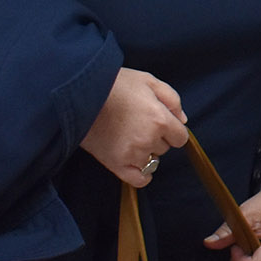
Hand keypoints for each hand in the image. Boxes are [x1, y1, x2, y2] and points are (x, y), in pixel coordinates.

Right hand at [81, 69, 188, 187]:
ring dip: (145, 151)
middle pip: (165, 148)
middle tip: (137, 124)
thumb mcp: (148, 81)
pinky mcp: (115, 164)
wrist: (78, 94)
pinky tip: (135, 161)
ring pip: (152, 161)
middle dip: (156, 137)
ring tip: (128, 136)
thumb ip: (172, 99)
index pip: (180, 137)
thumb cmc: (113, 84)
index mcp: (160, 119)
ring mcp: (132, 154)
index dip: (171, 129)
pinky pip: (139, 180)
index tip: (159, 122)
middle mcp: (148, 139)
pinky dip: (141, 174)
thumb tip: (182, 120)